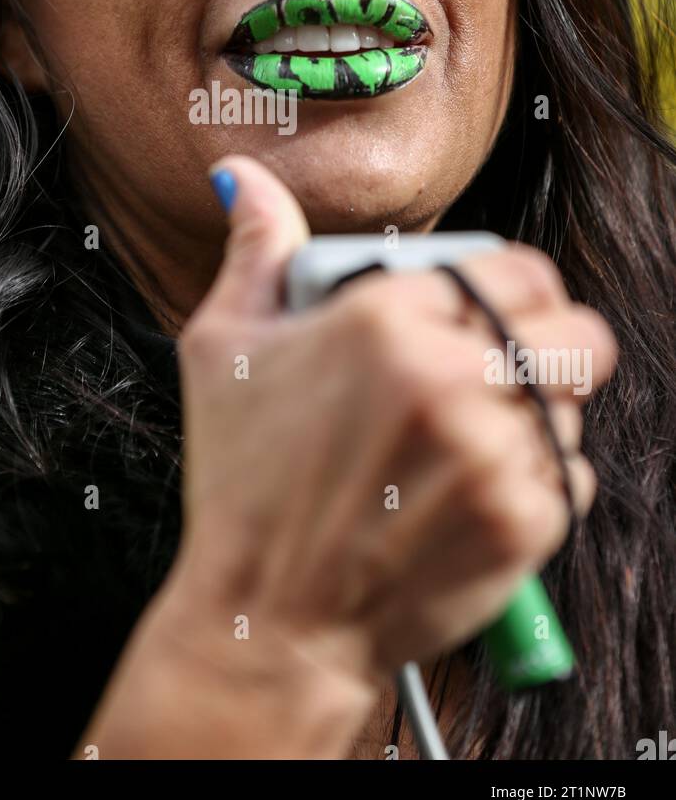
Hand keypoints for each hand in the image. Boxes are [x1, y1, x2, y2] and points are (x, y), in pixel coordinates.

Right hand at [174, 155, 616, 691]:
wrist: (268, 621)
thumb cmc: (241, 486)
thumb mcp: (224, 349)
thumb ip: (256, 249)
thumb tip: (244, 178)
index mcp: (383, 318)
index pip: (519, 269)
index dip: (512, 288)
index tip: (491, 312)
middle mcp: (450, 378)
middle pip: (576, 331)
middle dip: (550, 343)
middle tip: (500, 371)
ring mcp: (493, 455)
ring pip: (573, 407)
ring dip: (535, 417)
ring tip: (464, 444)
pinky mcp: (522, 525)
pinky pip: (572, 478)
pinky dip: (535, 485)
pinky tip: (467, 494)